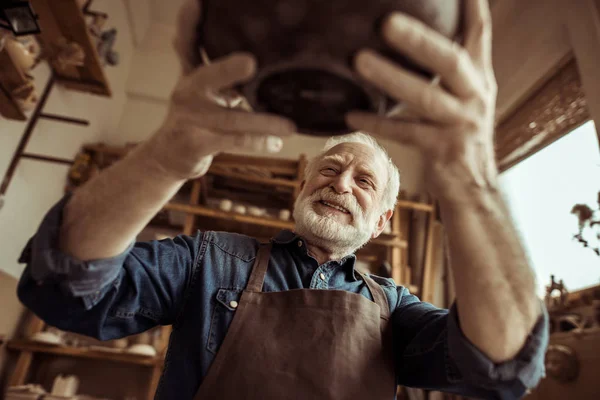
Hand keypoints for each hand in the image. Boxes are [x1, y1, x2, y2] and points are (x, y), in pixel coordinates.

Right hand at [145, 0, 296, 179]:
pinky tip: (276, 144)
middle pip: (206, 76)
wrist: (168, 155)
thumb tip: (259, 50)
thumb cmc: (196, 116)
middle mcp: (187, 92)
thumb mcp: (204, 88)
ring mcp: (190, 120)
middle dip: (227, 69)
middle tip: (250, 62)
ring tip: (289, 127)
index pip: (188, 44)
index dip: (189, 24)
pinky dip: (257, 143)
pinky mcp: (196, 144)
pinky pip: (232, 142)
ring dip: (262, 123)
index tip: (196, 3)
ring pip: (230, 120)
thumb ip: (221, 68)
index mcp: (191, 74)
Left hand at [346, 0, 497, 202]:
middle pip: (451, 61)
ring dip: (391, 78)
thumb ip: (450, 70)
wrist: (474, 183)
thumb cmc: (460, 134)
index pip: (479, 34)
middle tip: (387, 22)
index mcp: (479, 78)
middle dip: (420, 40)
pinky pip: (405, 133)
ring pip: (425, 97)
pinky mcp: (443, 149)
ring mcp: (461, 123)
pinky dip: (377, 123)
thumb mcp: (464, 97)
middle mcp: (475, 95)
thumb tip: (418, 37)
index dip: (472, 9)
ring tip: (359, 60)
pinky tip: (350, 116)